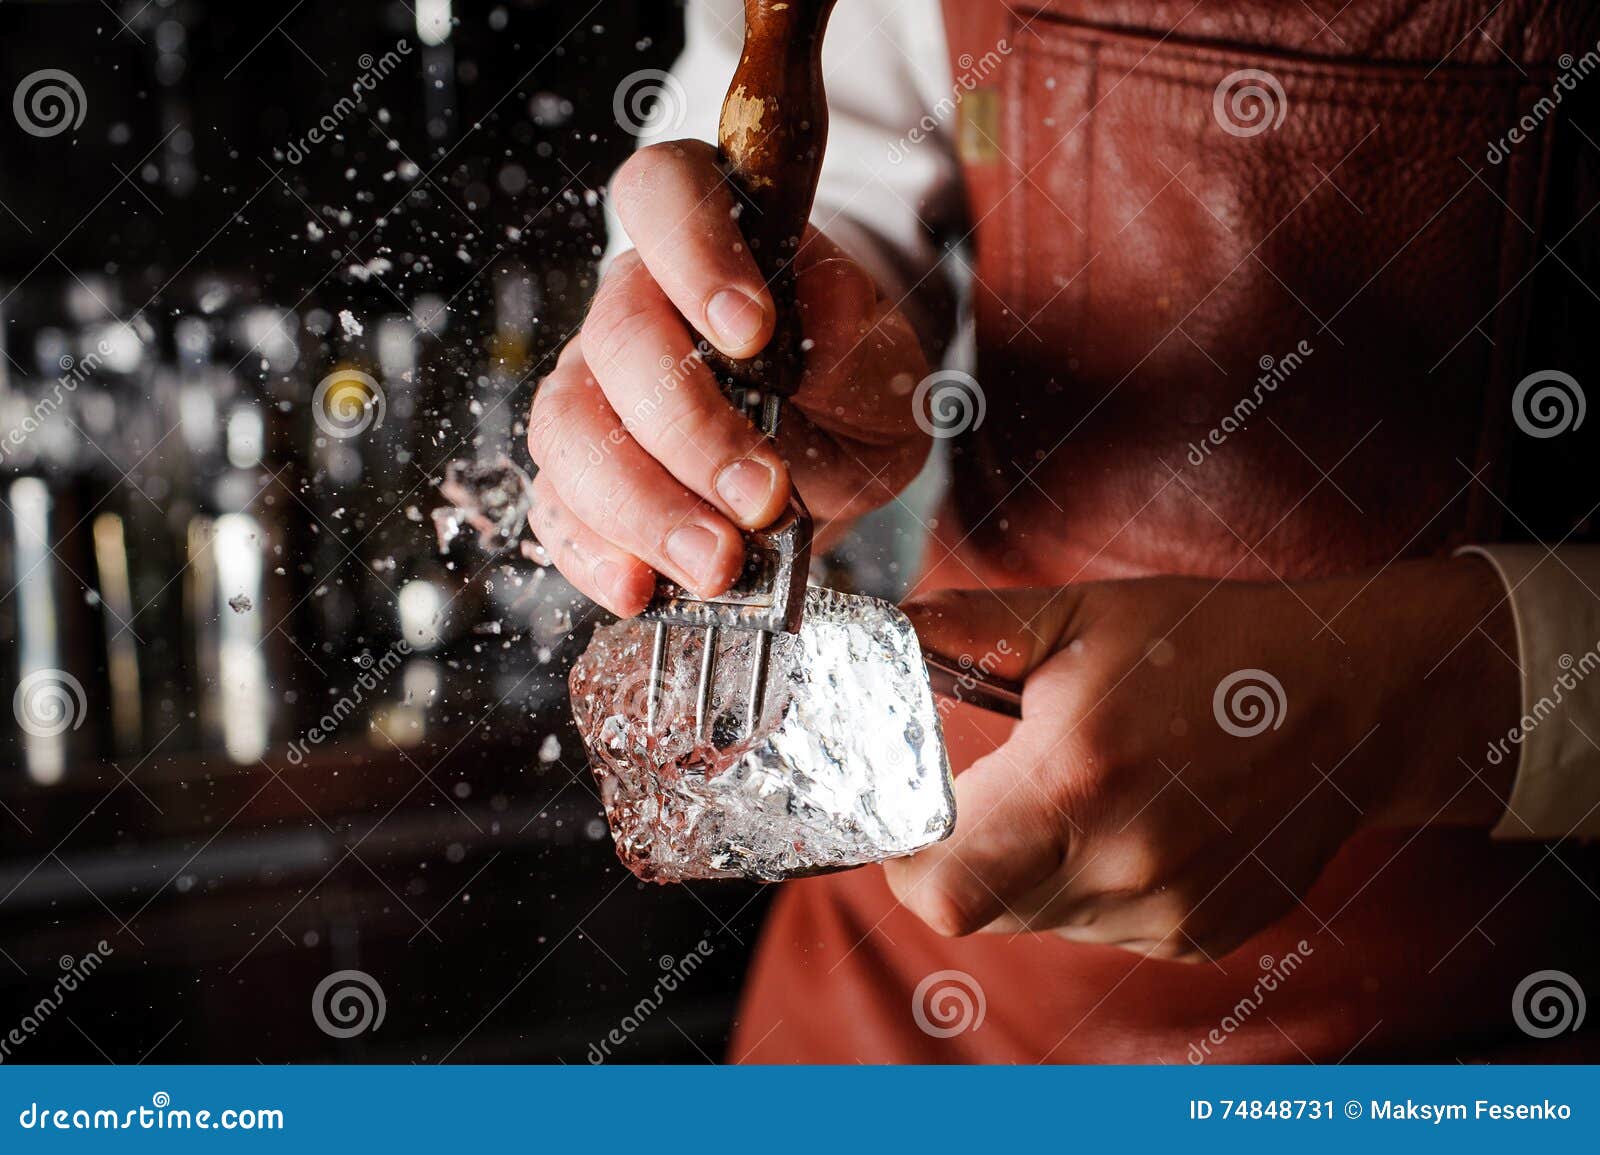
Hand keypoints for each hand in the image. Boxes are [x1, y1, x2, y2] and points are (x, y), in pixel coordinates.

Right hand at [525, 139, 930, 616]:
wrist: (834, 447)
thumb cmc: (849, 378)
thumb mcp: (881, 353)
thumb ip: (851, 330)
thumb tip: (820, 311)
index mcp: (704, 236)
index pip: (663, 194)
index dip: (695, 252)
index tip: (753, 332)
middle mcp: (631, 304)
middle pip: (616, 339)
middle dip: (688, 429)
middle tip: (762, 498)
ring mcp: (593, 391)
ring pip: (570, 431)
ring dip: (642, 508)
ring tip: (717, 565)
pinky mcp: (580, 476)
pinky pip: (558, 510)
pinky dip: (597, 557)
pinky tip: (644, 591)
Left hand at [887, 558, 1519, 961]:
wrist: (1356, 696)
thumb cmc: (1212, 643)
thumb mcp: (1080, 613)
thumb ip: (965, 630)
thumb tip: (883, 635)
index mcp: (1075, 778)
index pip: (938, 887)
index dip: (903, 859)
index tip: (907, 816)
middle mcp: (1123, 862)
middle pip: (977, 910)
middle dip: (959, 858)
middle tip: (983, 794)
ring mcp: (1170, 910)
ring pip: (1039, 922)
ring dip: (1027, 871)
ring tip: (1077, 794)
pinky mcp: (1204, 934)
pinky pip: (1104, 928)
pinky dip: (1091, 886)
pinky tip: (1134, 820)